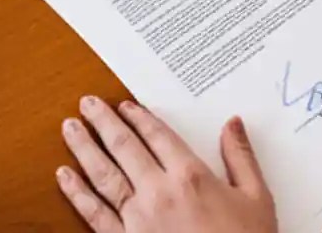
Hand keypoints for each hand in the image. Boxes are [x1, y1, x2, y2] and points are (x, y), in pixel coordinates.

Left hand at [56, 96, 276, 232]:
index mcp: (190, 176)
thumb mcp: (256, 199)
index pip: (157, 135)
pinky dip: (77, 193)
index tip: (125, 106)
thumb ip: (241, 158)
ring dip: (84, 148)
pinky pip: (95, 214)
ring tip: (69, 128)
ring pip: (103, 174)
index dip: (138, 116)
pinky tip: (64, 177)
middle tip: (87, 103)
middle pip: (124, 147)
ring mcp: (138, 219)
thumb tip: (234, 124)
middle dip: (103, 122)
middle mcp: (159, 192)